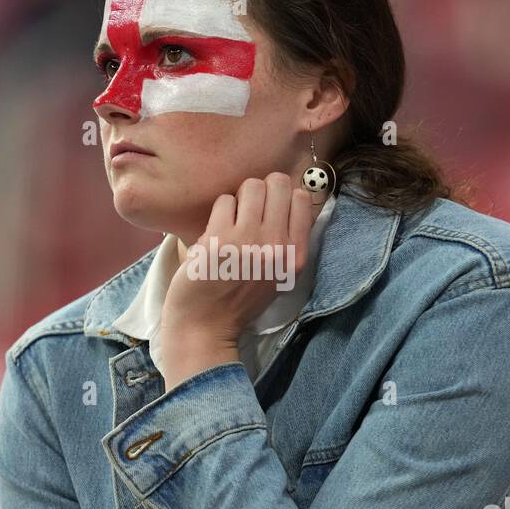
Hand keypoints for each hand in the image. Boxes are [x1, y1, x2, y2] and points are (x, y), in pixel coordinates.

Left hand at [157, 172, 313, 388]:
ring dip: (239, 199)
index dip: (284, 196)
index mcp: (296, 255)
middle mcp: (278, 245)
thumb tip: (290, 195)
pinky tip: (216, 234)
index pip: (302, 198)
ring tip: (232, 222)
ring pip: (251, 186)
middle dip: (261, 191)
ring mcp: (249, 240)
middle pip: (277, 183)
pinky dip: (219, 213)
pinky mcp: (220, 239)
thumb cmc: (241, 299)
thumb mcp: (280, 275)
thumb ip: (290, 240)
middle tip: (249, 212)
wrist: (207, 325)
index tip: (270, 210)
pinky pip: (224, 201)